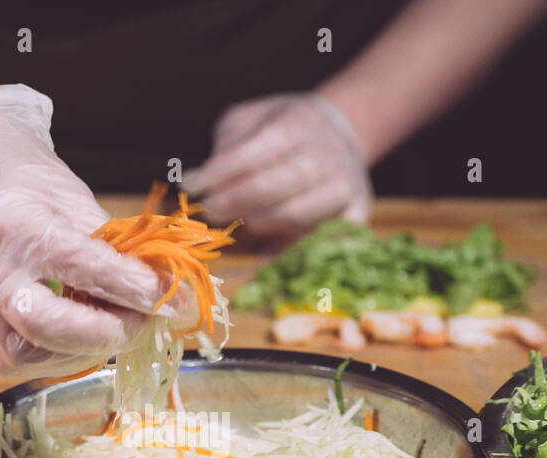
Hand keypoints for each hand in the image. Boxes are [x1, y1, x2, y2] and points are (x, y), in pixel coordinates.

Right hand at [0, 85, 174, 375]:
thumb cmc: (26, 186)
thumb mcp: (76, 201)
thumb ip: (116, 251)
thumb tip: (164, 293)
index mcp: (16, 227)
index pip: (84, 268)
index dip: (135, 290)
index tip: (174, 301)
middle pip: (48, 328)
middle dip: (107, 333)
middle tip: (144, 321)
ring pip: (36, 356)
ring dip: (89, 347)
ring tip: (113, 321)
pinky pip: (26, 360)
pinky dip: (64, 351)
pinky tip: (82, 329)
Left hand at [185, 93, 372, 237]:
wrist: (337, 134)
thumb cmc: (281, 131)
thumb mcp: (250, 122)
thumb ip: (228, 147)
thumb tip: (200, 183)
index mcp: (300, 123)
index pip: (261, 147)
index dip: (224, 170)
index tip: (191, 185)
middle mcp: (327, 154)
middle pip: (282, 182)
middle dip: (239, 199)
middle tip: (210, 209)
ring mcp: (344, 186)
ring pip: (300, 213)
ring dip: (263, 222)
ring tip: (243, 222)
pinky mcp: (355, 214)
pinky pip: (323, 239)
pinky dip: (294, 247)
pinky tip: (268, 246)